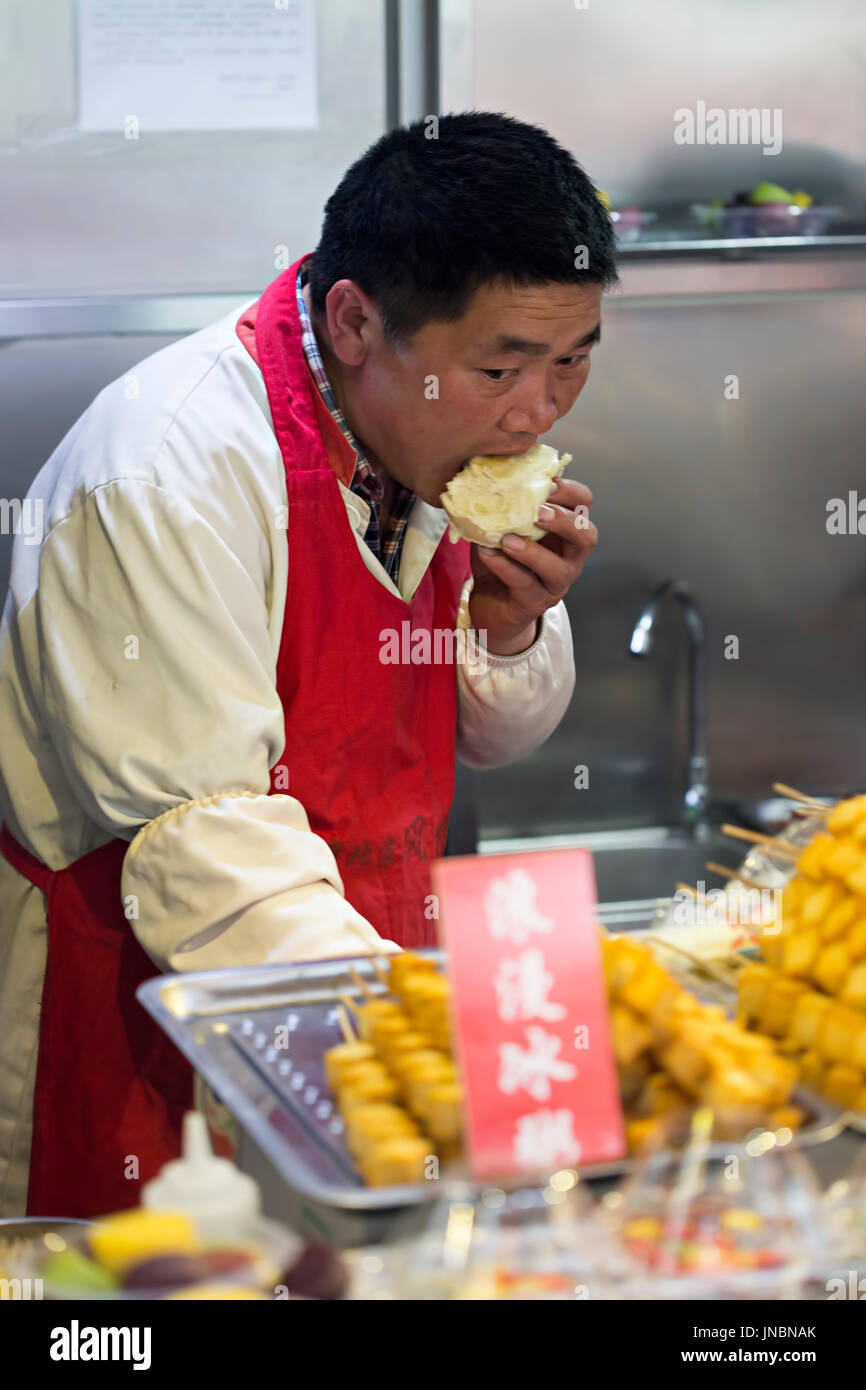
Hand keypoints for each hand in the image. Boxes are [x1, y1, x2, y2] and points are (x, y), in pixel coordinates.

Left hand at [467, 477, 597, 654]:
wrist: (490, 604)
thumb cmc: (501, 559)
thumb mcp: (503, 526)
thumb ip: (504, 505)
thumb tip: (489, 476)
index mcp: (564, 530)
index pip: (583, 504)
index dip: (570, 490)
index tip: (545, 482)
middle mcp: (569, 556)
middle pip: (587, 536)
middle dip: (565, 521)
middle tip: (538, 511)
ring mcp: (555, 583)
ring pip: (558, 568)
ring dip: (533, 550)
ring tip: (508, 539)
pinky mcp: (535, 603)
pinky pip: (525, 583)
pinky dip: (505, 566)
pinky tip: (488, 553)